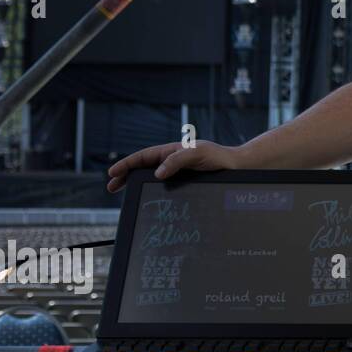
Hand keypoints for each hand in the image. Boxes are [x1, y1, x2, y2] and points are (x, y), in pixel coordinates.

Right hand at [106, 140, 241, 193]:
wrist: (240, 167)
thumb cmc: (220, 158)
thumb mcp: (198, 153)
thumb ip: (177, 160)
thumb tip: (157, 172)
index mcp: (173, 151)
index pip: (144, 156)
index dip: (127, 164)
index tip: (113, 173)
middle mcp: (174, 161)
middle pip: (144, 167)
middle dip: (126, 175)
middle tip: (111, 187)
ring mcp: (179, 173)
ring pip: (152, 178)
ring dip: (137, 184)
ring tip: (124, 193)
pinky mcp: (186, 183)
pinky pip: (165, 187)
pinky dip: (153, 192)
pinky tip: (149, 200)